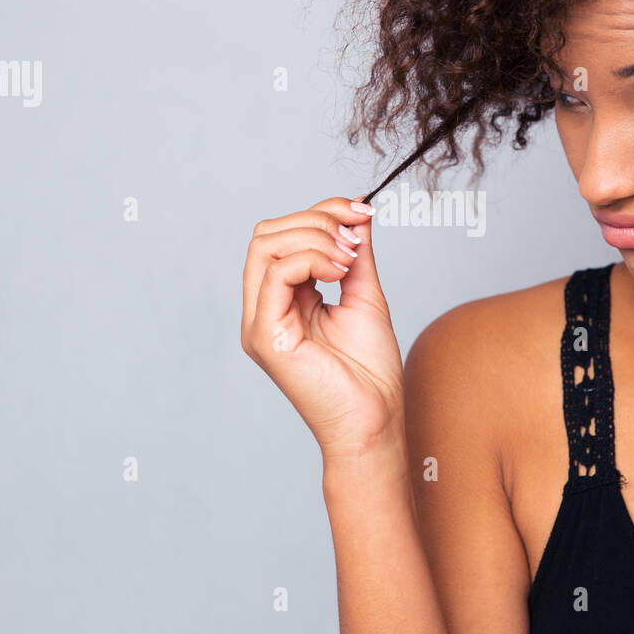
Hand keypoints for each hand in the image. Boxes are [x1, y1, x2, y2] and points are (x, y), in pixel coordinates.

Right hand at [241, 196, 403, 456]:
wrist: (374, 422)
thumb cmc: (370, 373)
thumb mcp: (364, 297)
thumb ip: (356, 256)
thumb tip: (357, 214)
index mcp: (282, 301)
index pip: (282, 236)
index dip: (320, 213)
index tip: (362, 211)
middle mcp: (263, 310)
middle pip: (267, 235)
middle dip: (316, 219)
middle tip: (356, 234)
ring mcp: (259, 323)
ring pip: (266, 247)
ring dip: (315, 237)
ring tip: (350, 256)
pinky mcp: (265, 336)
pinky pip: (276, 274)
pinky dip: (312, 258)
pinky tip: (341, 271)